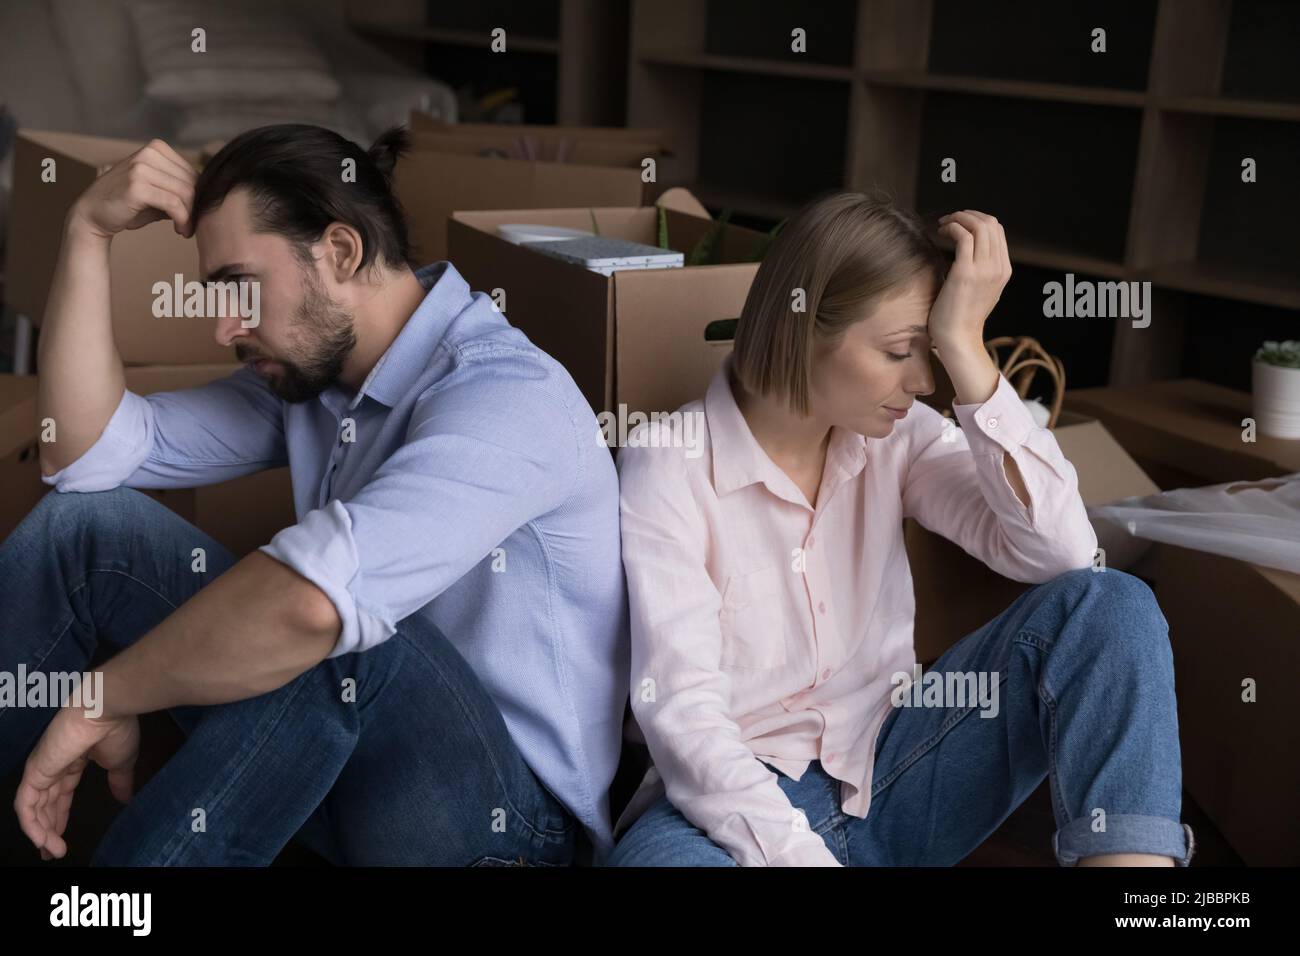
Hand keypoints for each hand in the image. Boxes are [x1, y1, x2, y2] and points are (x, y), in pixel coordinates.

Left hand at [14, 707, 139, 859]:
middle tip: (52, 853)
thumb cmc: (117, 730)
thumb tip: (126, 799)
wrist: (107, 709)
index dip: (60, 819)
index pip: (61, 796)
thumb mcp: (122, 763)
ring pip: (34, 808)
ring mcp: (42, 768)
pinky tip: (42, 840)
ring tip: (53, 851)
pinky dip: (32, 824)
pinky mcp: (35, 771)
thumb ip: (119, 782)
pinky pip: (26, 804)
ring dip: (42, 832)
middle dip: (47, 831)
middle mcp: (54, 766)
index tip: (62, 841)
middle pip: (45, 805)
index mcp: (74, 762)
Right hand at [66, 138, 196, 241]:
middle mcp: (149, 153)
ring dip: (191, 217)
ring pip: (186, 194)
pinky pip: (174, 204)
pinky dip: (183, 220)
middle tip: (193, 226)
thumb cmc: (130, 204)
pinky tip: (180, 230)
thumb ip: (181, 189)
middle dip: (197, 208)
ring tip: (186, 230)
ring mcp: (141, 167)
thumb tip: (211, 197)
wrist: (93, 213)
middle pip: (192, 183)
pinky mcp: (137, 186)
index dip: (200, 196)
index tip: (195, 214)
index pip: (193, 173)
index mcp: (156, 148)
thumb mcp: (158, 191)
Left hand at [930, 210, 1011, 352]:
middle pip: (991, 223)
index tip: (958, 223)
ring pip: (980, 226)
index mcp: (1004, 270)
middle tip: (948, 219)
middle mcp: (998, 268)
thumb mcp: (980, 290)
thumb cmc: (960, 317)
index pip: (997, 231)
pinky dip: (952, 227)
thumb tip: (968, 250)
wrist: (958, 339)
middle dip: (968, 214)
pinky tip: (941, 232)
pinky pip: (964, 236)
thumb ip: (981, 270)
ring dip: (959, 218)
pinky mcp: (966, 273)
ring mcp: (984, 270)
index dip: (977, 220)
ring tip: (943, 224)